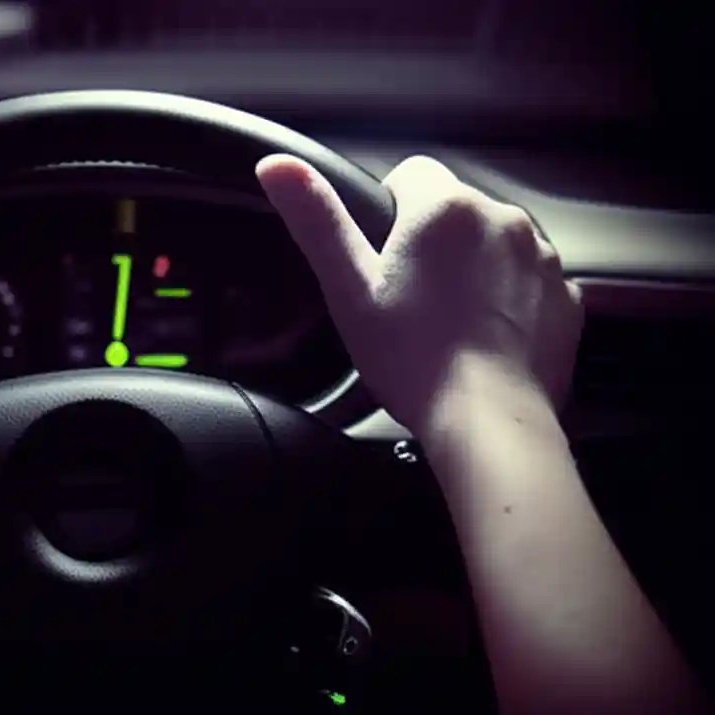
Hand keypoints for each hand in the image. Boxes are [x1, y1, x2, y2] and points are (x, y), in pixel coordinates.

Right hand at [256, 155, 582, 437]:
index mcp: (445, 208)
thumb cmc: (412, 357)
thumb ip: (317, 220)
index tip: (383, 259)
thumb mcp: (349, 289)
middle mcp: (502, 217)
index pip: (411, 174)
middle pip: (454, 211)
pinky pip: (529, 281)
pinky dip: (509, 300)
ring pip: (494, 244)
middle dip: (433, 243)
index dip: (390, 212)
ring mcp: (542, 256)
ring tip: (448, 323)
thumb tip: (276, 165)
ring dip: (473, 268)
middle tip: (408, 299)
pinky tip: (485, 338)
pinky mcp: (567, 295)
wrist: (487, 420)